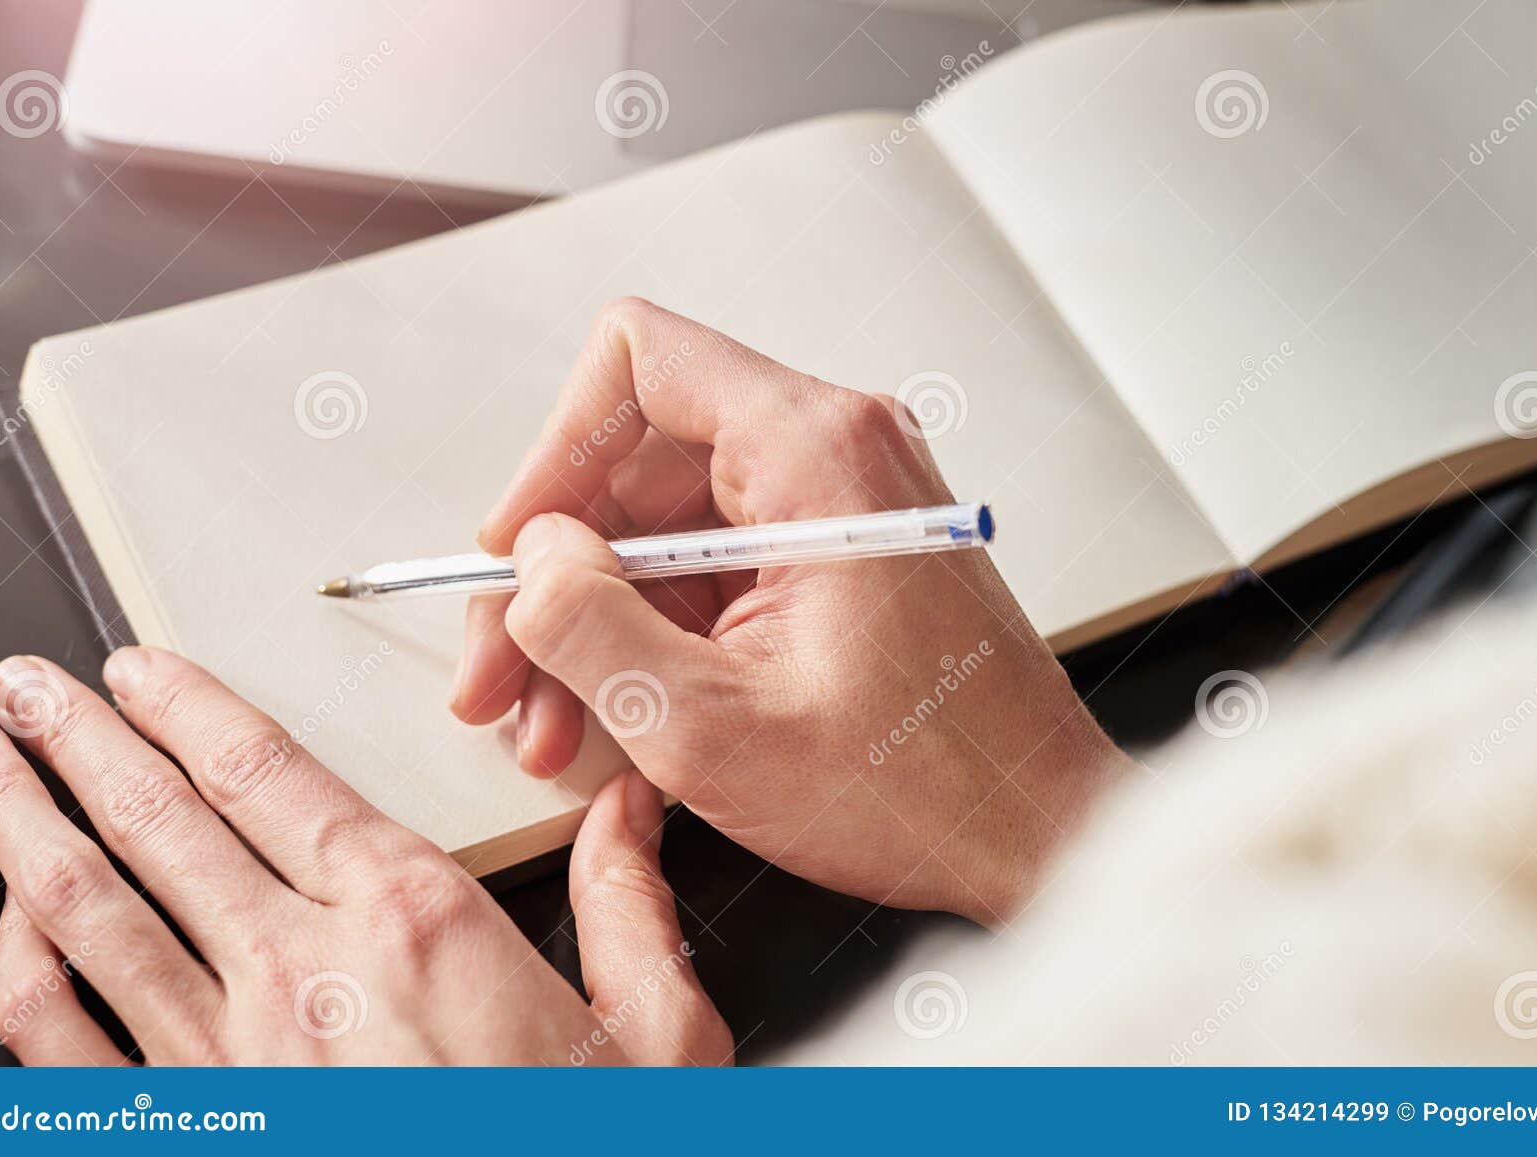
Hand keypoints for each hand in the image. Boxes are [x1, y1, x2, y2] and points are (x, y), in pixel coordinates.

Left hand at [0, 650, 730, 1065]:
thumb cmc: (580, 1150)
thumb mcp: (654, 1039)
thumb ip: (626, 906)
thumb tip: (627, 810)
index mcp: (416, 924)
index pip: (268, 774)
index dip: (185, 705)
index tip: (136, 668)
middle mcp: (305, 976)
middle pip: (159, 823)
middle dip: (78, 740)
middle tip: (25, 688)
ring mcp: (229, 1066)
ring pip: (89, 915)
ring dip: (24, 828)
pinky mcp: (190, 1136)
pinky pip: (62, 1044)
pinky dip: (18, 972)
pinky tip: (8, 928)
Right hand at [452, 299, 1129, 925]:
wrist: (1036, 833)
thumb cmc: (921, 786)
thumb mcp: (710, 727)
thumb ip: (590, 627)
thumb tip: (529, 558)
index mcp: (816, 452)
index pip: (638, 362)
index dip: (553, 451)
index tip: (516, 549)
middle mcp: (835, 451)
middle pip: (637, 459)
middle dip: (554, 571)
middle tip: (500, 675)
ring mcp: (838, 503)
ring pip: (664, 524)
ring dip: (593, 618)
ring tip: (548, 724)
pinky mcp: (837, 554)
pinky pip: (714, 567)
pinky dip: (654, 632)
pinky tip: (613, 717)